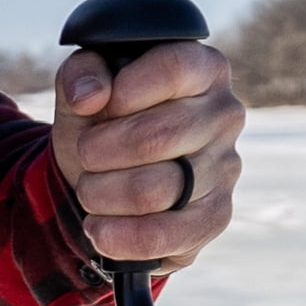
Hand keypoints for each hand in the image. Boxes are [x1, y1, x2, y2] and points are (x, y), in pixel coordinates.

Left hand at [51, 39, 243, 269]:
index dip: (124, 92)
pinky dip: (119, 236)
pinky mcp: (215, 216)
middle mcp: (224, 115)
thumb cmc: (104, 124)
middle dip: (99, 152)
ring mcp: (224, 168)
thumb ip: (81, 74)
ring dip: (102, 195)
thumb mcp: (86, 89)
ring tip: (89, 191)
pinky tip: (98, 228)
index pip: (173, 69)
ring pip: (152, 191)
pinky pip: (163, 235)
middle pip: (155, 138)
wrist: (110, 178)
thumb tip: (90, 95)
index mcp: (204, 69)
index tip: (97, 107)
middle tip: (85, 156)